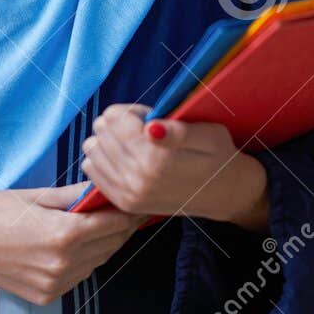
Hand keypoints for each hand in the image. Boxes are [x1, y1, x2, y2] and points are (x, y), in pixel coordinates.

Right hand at [0, 187, 146, 306]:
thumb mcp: (35, 196)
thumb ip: (75, 196)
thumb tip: (104, 188)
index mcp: (63, 235)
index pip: (114, 223)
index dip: (128, 210)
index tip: (136, 199)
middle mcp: (64, 264)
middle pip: (112, 243)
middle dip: (120, 225)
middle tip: (124, 207)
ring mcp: (56, 284)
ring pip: (99, 261)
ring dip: (105, 243)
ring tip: (101, 223)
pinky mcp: (47, 296)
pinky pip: (79, 275)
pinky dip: (85, 259)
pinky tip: (75, 243)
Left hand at [79, 102, 269, 231]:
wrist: (222, 194)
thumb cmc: (217, 156)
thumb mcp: (210, 135)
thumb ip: (180, 130)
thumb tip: (151, 128)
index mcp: (157, 160)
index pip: (116, 118)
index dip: (131, 111)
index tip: (149, 118)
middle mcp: (138, 180)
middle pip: (101, 131)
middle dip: (119, 124)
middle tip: (143, 131)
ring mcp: (128, 194)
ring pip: (92, 149)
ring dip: (109, 140)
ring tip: (135, 144)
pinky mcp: (122, 202)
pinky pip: (91, 169)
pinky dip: (103, 158)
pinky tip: (124, 157)